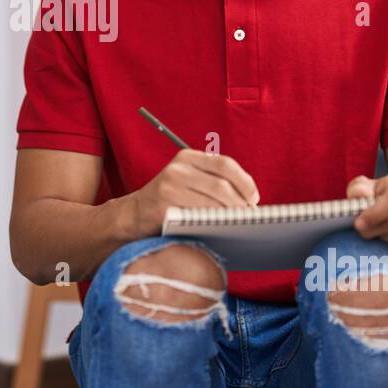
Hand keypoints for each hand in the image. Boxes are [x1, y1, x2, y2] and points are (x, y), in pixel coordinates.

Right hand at [123, 149, 259, 239]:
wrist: (132, 215)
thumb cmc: (169, 201)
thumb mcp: (187, 181)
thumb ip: (213, 182)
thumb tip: (250, 199)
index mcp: (187, 157)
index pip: (225, 164)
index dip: (244, 182)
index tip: (254, 199)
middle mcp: (178, 169)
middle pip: (221, 186)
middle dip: (240, 205)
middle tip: (248, 219)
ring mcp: (169, 187)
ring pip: (212, 203)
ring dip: (229, 217)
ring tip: (238, 226)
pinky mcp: (163, 207)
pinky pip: (196, 217)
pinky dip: (212, 225)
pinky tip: (218, 230)